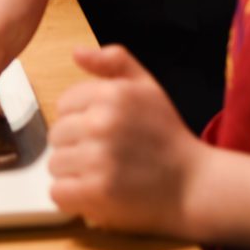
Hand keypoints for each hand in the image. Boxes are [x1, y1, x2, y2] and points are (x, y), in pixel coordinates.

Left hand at [48, 45, 210, 234]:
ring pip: (55, 164)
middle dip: (76, 146)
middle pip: (57, 135)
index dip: (80, 120)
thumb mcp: (147, 87)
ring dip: (75, 173)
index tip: (104, 131)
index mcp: (112, 93)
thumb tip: (76, 51)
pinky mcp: (97, 191)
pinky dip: (73, 198)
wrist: (194, 184)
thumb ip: (114, 62)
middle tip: (108, 155)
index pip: (64, 105)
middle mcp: (102, 122)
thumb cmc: (166, 136)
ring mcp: (98, 158)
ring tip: (105, 174)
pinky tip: (96, 193)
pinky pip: (58, 192)